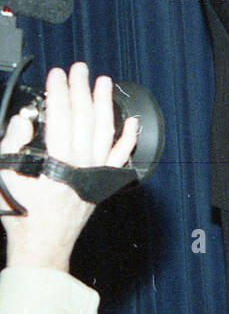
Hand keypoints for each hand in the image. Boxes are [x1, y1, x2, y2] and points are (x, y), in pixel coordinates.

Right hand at [0, 64, 139, 271]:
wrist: (41, 244)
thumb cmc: (21, 214)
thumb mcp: (4, 175)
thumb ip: (12, 145)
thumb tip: (23, 119)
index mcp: (58, 161)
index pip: (61, 117)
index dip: (59, 93)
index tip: (57, 75)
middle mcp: (83, 164)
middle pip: (85, 118)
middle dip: (82, 90)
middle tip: (79, 69)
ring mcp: (96, 173)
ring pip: (106, 131)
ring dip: (105, 105)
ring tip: (104, 83)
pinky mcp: (103, 182)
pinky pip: (121, 157)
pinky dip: (128, 138)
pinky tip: (131, 122)